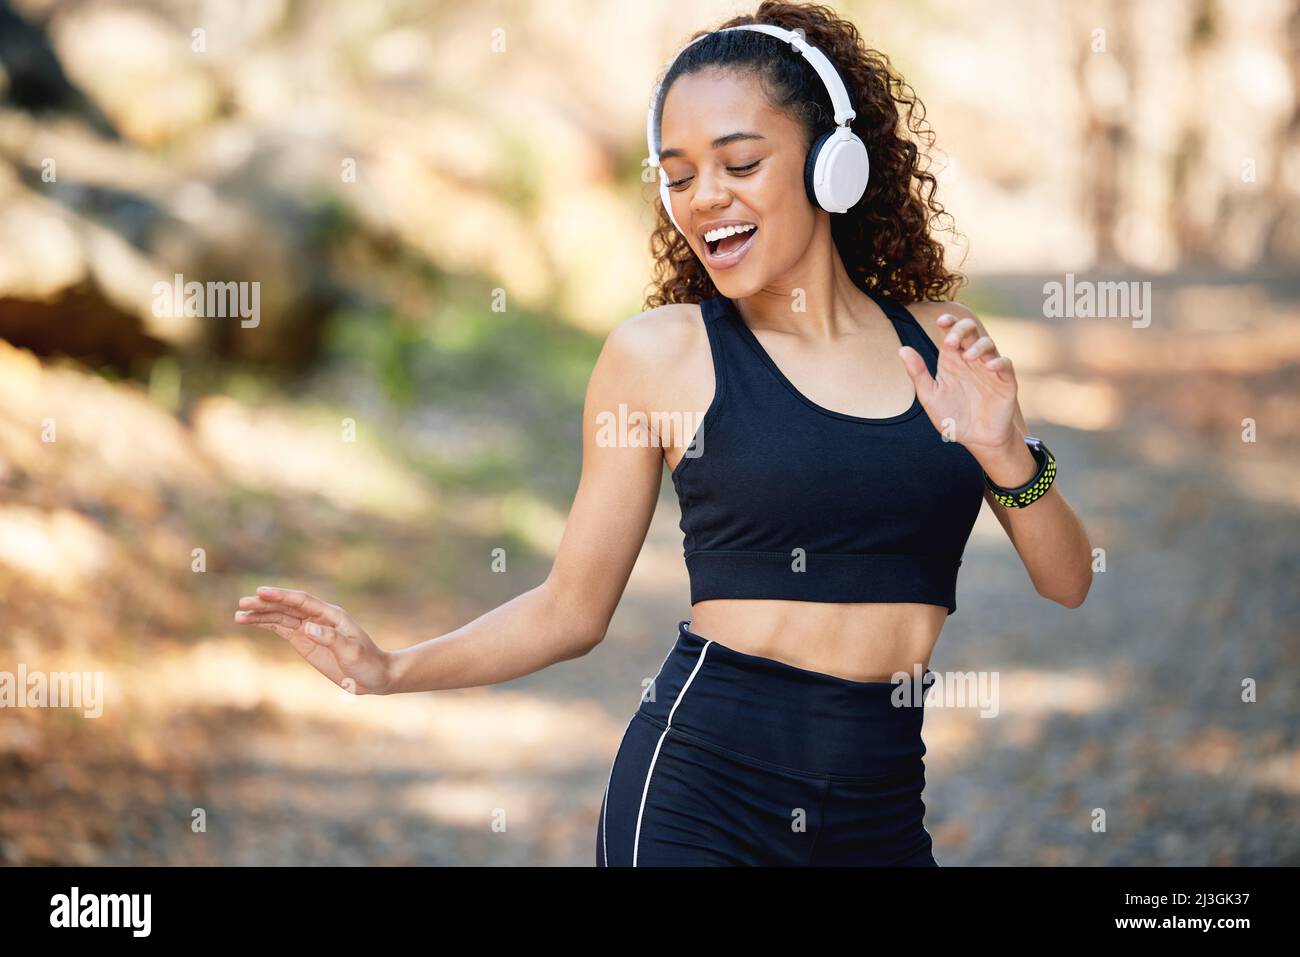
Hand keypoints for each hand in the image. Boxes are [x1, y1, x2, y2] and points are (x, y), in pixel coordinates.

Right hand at [234, 586, 391, 694]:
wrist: (376, 676)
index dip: (282, 596)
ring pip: (282, 618)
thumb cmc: (368, 662)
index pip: (302, 601)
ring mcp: (311, 630)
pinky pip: (283, 629)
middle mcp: (318, 618)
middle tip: (242, 604)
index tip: (261, 592)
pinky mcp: (306, 642)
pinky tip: (252, 622)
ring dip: (261, 615)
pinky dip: (267, 625)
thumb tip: (307, 627)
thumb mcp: (351, 652)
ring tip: (238, 616)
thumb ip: (330, 638)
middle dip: (265, 605)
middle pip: (287, 607)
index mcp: (331, 615)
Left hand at [899, 311, 1022, 454]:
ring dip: (978, 346)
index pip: (950, 332)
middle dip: (962, 329)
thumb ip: (918, 374)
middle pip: (970, 331)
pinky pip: (1005, 364)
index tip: (941, 321)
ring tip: (968, 358)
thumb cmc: (952, 416)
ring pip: (988, 344)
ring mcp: (988, 369)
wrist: (976, 440)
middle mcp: (970, 360)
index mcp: (951, 360)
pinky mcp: (1005, 382)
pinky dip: (999, 362)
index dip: (948, 322)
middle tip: (951, 342)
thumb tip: (903, 349)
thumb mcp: (930, 397)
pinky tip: (989, 367)